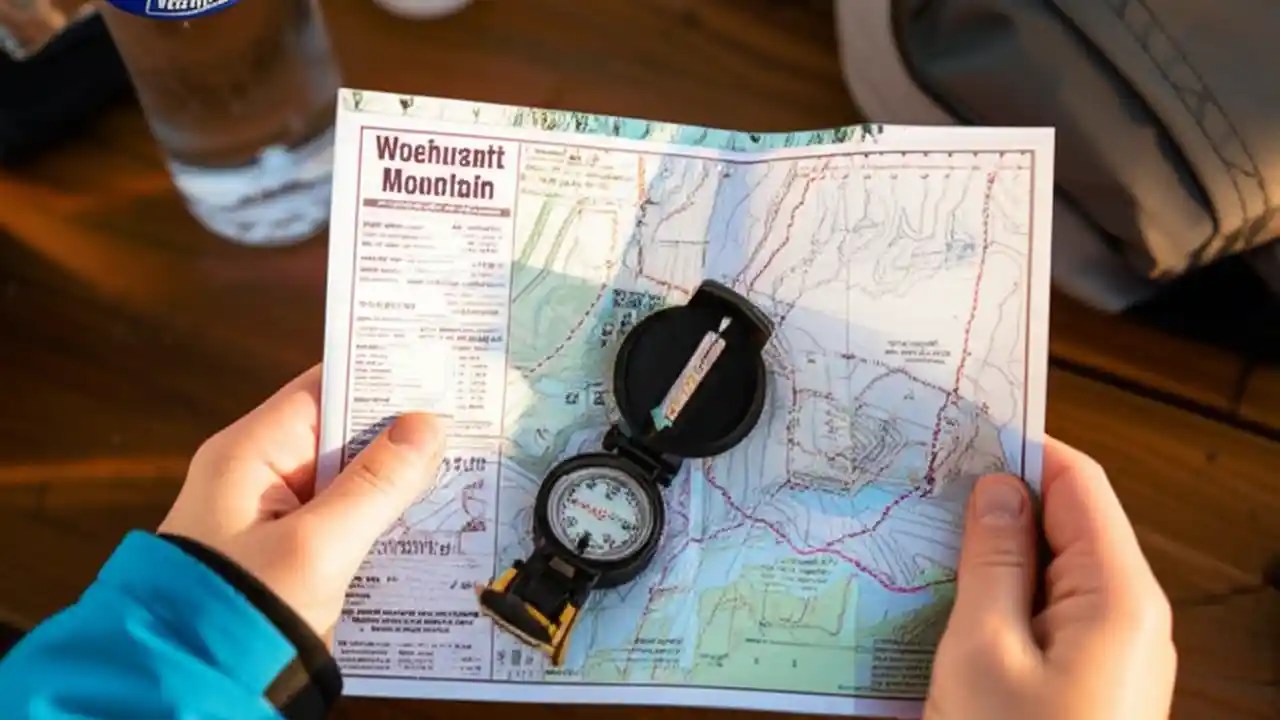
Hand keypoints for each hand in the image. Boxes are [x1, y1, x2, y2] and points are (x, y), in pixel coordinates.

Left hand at [157, 364, 447, 641]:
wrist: (190, 690)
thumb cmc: (239, 612)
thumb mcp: (316, 546)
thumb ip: (375, 485)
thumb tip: (426, 425)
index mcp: (249, 455)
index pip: (324, 390)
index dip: (381, 379)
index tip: (441, 372)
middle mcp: (259, 478)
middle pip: (343, 437)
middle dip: (402, 437)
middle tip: (469, 429)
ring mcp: (273, 521)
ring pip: (350, 484)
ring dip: (398, 485)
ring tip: (464, 476)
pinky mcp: (289, 559)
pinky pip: (345, 525)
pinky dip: (383, 524)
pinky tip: (430, 530)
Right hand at [924, 435, 1176, 719]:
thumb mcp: (983, 651)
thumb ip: (992, 563)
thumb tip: (999, 489)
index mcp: (1118, 596)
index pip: (1077, 483)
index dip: (1019, 450)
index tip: (957, 434)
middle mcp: (1129, 619)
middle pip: (1064, 529)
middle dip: (996, 506)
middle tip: (922, 492)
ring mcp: (1112, 655)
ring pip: (1048, 576)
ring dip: (991, 560)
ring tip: (921, 545)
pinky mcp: (1090, 684)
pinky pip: (1044, 619)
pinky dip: (1000, 603)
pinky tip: (946, 607)